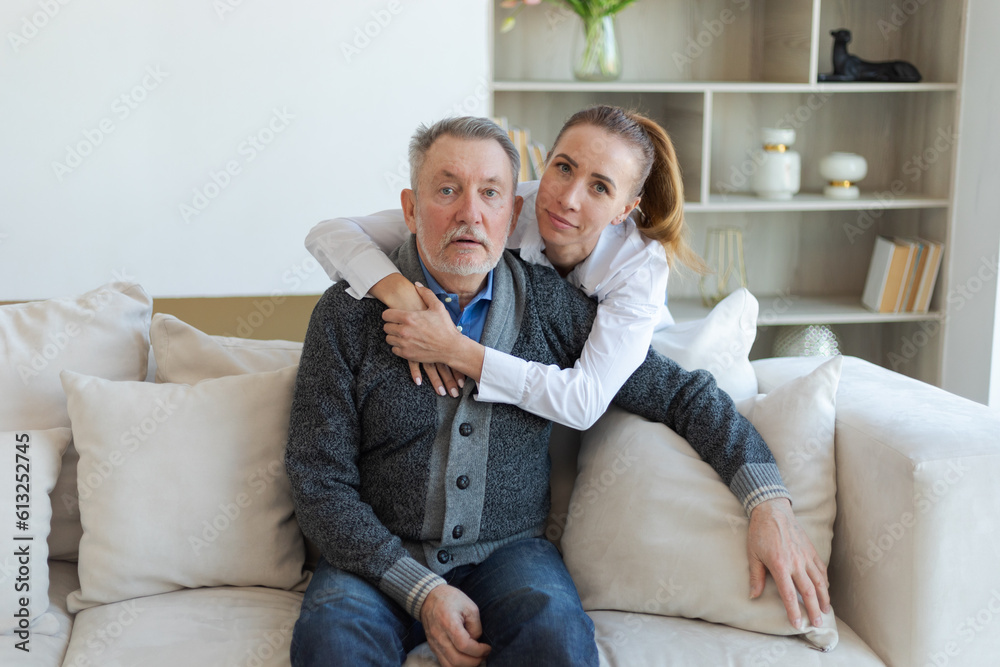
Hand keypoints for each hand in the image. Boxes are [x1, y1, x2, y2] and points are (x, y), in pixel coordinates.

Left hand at [383, 284, 471, 395]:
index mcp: (409, 318)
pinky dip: (399, 347)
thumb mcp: (438, 307)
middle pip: (386, 327)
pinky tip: (407, 343)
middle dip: (392, 325)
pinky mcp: (407, 354)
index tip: (394, 315)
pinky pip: (394, 349)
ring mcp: (404, 344)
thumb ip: (426, 294)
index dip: (390, 314)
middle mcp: (404, 331)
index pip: (386, 315)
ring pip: (389, 339)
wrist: (451, 347)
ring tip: (404, 334)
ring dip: (394, 336)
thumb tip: (416, 284)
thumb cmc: (445, 327)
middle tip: (400, 325)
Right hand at [420, 585, 490, 666]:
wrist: (429, 598)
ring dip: (465, 666)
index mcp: (448, 622)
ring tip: (475, 659)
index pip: (464, 645)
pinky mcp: (433, 647)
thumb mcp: (469, 606)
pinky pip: (444, 663)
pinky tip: (466, 659)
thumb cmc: (451, 599)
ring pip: (450, 665)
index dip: (479, 651)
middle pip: (457, 660)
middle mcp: (439, 636)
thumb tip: (477, 642)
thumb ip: (475, 626)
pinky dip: (456, 665)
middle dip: (474, 662)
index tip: (487, 648)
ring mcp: (434, 643)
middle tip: (484, 655)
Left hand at [747, 497, 830, 629]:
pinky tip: (825, 589)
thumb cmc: (759, 532)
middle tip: (817, 623)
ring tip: (826, 611)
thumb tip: (753, 595)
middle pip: (808, 591)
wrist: (772, 510)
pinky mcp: (811, 550)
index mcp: (780, 566)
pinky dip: (825, 581)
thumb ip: (755, 576)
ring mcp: (806, 556)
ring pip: (819, 582)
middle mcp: (796, 563)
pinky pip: (821, 569)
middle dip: (813, 609)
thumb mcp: (753, 555)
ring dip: (824, 598)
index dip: (793, 611)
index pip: (788, 594)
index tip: (797, 624)